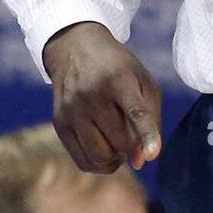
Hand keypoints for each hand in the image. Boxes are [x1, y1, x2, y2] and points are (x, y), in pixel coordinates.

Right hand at [43, 21, 161, 173]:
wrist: (77, 49)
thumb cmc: (119, 70)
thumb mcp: (143, 82)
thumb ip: (151, 120)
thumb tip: (141, 162)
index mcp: (120, 79)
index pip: (136, 112)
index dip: (147, 135)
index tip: (153, 154)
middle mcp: (92, 94)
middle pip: (121, 142)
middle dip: (132, 145)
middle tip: (131, 132)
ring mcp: (72, 109)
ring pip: (100, 156)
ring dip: (115, 157)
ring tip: (117, 141)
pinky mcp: (59, 122)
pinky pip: (83, 161)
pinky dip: (99, 163)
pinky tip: (104, 148)